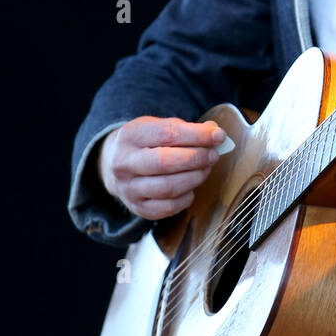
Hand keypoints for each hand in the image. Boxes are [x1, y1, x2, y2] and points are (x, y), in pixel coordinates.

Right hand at [97, 116, 227, 219]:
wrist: (117, 164)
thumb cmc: (148, 143)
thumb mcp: (161, 127)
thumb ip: (188, 129)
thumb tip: (215, 134)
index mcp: (130, 136)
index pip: (167, 134)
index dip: (197, 135)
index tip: (218, 136)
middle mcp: (124, 163)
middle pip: (164, 162)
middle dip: (196, 158)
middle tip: (213, 155)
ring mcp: (128, 188)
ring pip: (167, 187)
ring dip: (194, 178)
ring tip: (206, 169)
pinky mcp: (137, 207)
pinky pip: (167, 208)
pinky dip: (186, 198)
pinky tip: (191, 188)